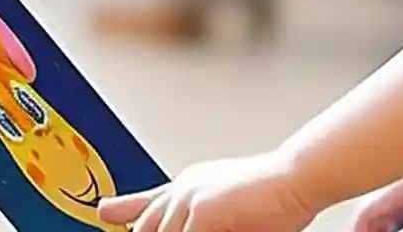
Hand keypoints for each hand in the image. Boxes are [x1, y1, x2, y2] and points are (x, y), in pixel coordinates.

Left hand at [98, 151, 318, 231]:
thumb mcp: (226, 209)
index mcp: (189, 187)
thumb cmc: (273, 195)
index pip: (146, 206)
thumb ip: (199, 221)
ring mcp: (189, 198)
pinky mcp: (202, 211)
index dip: (124, 211)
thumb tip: (189, 224)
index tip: (105, 212)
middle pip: (147, 228)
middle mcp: (183, 190)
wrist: (297, 177)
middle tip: (122, 230)